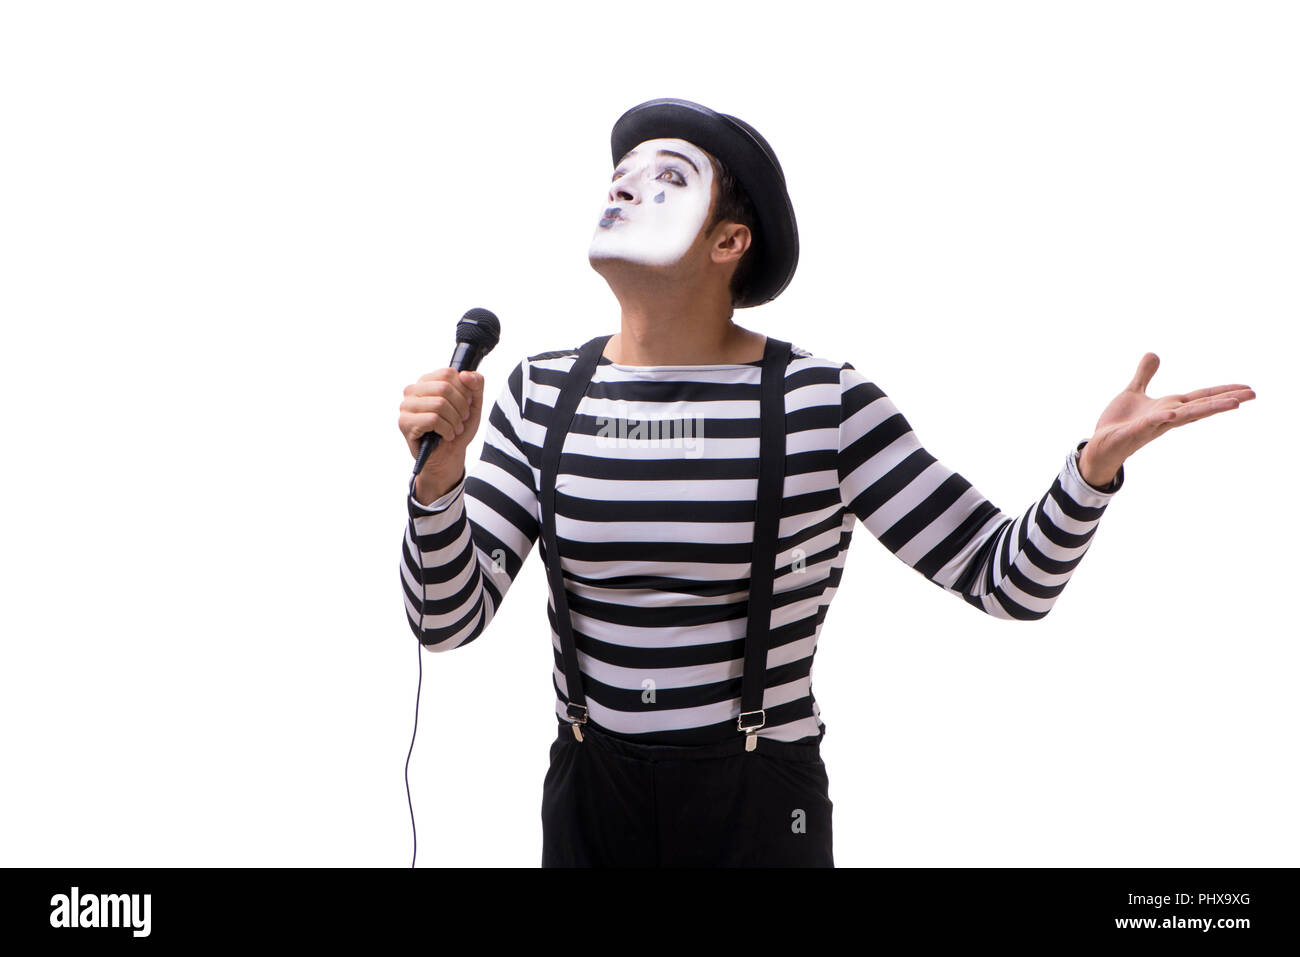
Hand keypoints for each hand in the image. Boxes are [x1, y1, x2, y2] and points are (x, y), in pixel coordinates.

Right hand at [398, 369, 484, 499]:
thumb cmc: (457, 428)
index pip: (448, 374)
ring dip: (454, 421)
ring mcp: (406, 406)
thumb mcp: (473, 404)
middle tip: (462, 420)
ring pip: (439, 404)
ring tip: (455, 429)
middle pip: (444, 388)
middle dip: (460, 407)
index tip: (466, 405)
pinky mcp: (404, 423)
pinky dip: (446, 430)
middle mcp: (413, 390)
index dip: (464, 391)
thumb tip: (465, 374)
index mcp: (427, 381)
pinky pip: (433, 419)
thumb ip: (476, 385)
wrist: (449, 456)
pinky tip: (446, 436)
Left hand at [1078, 352, 1255, 487]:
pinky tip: (1173, 414)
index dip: (1223, 391)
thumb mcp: (1133, 393)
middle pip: (1202, 406)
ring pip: (1185, 416)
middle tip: (1253, 394)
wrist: (1101, 445)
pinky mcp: (1135, 431)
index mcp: (1169, 406)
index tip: (1248, 388)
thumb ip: (1144, 375)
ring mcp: (1153, 425)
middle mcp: (1167, 416)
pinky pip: (1150, 424)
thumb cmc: (1120, 422)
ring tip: (1234, 404)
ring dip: (1208, 410)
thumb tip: (1153, 354)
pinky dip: (1162, 419)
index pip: (1201, 397)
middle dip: (1226, 400)